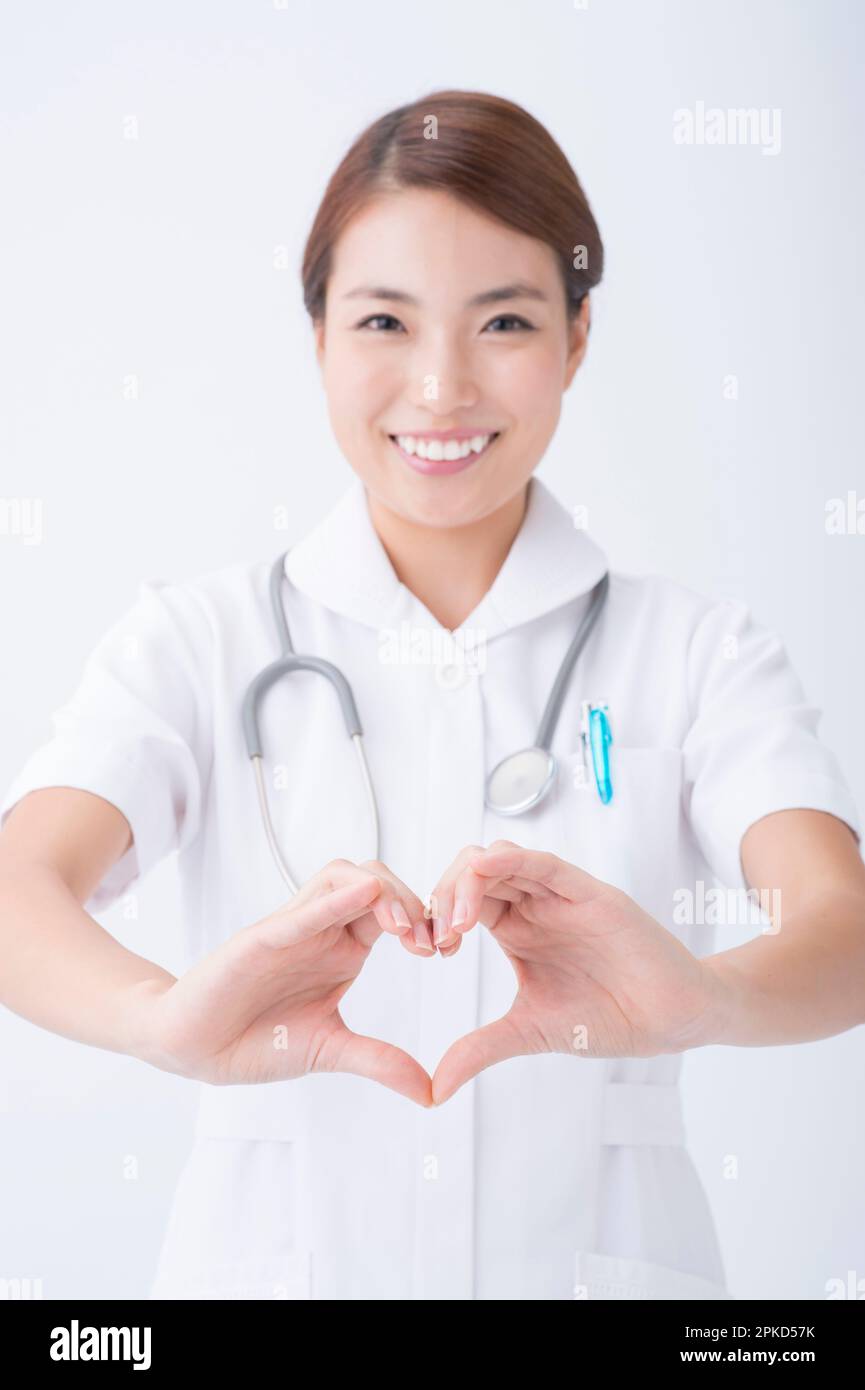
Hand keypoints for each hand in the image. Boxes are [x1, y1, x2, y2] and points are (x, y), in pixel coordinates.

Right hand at [133, 858, 435, 1104]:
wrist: (195, 1049)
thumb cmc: (256, 1040)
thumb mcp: (331, 1050)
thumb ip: (380, 1061)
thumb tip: (431, 1092)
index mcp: (342, 949)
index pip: (391, 910)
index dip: (423, 919)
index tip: (445, 951)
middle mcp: (320, 930)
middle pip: (375, 881)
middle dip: (412, 900)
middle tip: (434, 940)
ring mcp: (291, 929)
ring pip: (341, 877)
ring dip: (381, 891)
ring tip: (405, 928)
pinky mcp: (260, 939)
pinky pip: (300, 911)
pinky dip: (334, 900)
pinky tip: (364, 895)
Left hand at [428, 841, 727, 1102]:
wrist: (669, 1021)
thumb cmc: (608, 1018)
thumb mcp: (529, 1031)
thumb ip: (481, 1049)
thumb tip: (434, 1090)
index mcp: (515, 929)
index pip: (461, 901)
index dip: (436, 915)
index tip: (426, 949)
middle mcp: (534, 905)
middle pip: (473, 874)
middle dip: (444, 895)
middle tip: (436, 938)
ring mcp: (560, 895)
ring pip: (502, 861)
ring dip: (468, 880)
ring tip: (455, 922)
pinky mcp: (589, 894)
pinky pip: (545, 865)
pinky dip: (512, 860)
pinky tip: (485, 870)